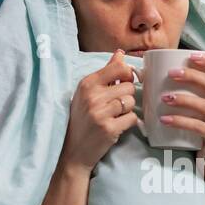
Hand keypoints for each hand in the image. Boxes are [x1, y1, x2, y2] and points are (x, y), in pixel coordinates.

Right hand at [61, 49, 137, 172]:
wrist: (73, 150)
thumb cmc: (81, 119)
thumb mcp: (87, 92)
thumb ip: (106, 72)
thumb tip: (120, 53)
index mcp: (87, 83)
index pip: (119, 68)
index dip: (127, 75)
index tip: (124, 83)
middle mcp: (92, 96)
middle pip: (129, 86)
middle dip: (127, 96)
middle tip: (116, 106)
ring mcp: (100, 113)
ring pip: (131, 101)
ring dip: (127, 110)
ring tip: (115, 116)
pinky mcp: (109, 129)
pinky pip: (132, 118)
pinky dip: (128, 123)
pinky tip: (117, 126)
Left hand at [160, 51, 204, 165]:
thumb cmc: (202, 133)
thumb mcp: (202, 112)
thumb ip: (189, 94)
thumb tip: (148, 74)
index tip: (190, 55)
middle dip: (192, 76)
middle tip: (170, 74)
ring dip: (183, 99)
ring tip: (164, 97)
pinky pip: (198, 127)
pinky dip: (180, 121)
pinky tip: (164, 119)